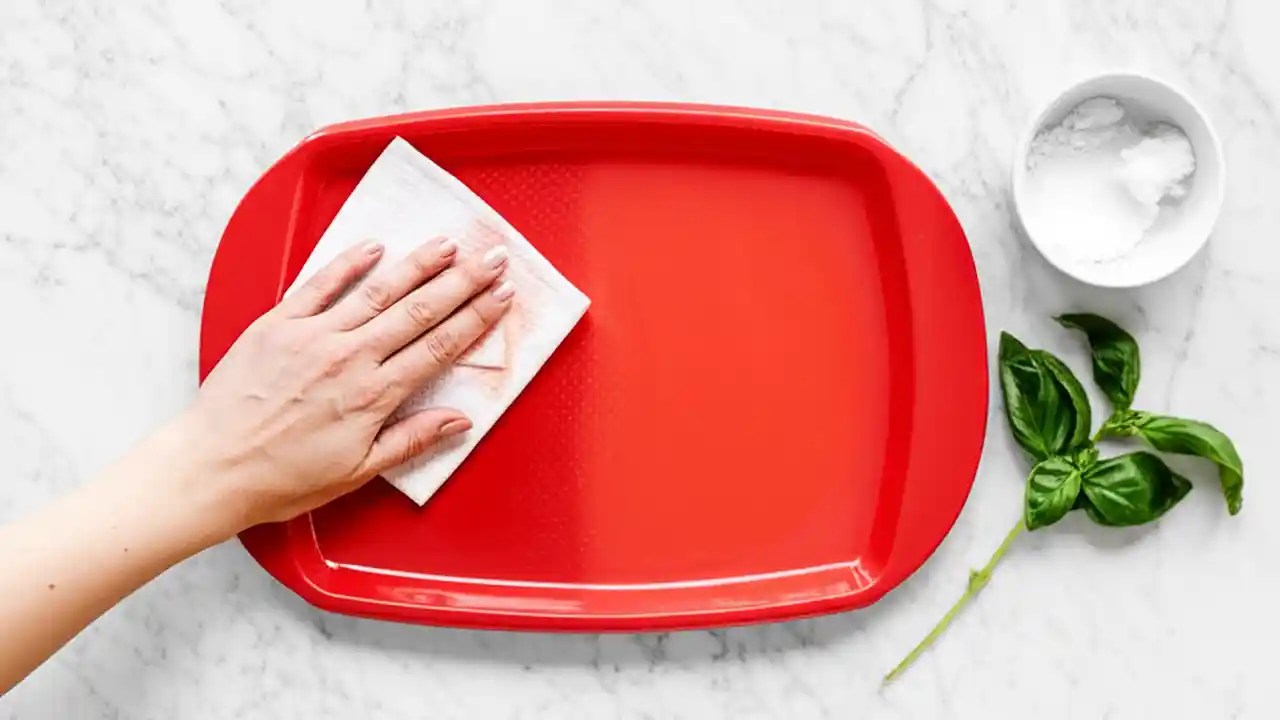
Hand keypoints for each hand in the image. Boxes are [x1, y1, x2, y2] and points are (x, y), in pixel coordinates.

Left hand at [179, 237, 512, 532]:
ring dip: (417, 264)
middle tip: (494, 258)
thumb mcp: (357, 471)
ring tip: (449, 244)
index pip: (438, 347)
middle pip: (418, 310)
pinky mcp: (276, 324)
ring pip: (377, 291)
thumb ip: (412, 440)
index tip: (502, 296)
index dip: (475, 318)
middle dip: (462, 282)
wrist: (210, 467)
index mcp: (372, 395)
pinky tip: (375, 246)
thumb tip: (460, 420)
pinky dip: (348, 263)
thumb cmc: (283, 479)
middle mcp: (348, 357)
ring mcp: (311, 336)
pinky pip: (319, 285)